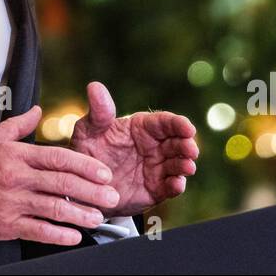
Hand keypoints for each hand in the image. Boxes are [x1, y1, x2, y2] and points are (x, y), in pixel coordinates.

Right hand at [0, 105, 120, 245]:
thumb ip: (17, 125)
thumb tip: (37, 111)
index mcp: (15, 155)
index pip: (57, 158)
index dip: (85, 165)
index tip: (103, 172)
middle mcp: (16, 178)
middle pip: (62, 183)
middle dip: (92, 190)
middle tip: (112, 195)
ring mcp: (11, 202)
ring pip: (54, 208)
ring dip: (80, 214)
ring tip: (99, 217)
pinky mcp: (5, 224)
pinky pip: (38, 230)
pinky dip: (59, 235)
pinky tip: (74, 236)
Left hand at [69, 82, 198, 216]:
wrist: (84, 185)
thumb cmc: (88, 150)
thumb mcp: (89, 130)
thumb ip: (98, 112)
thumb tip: (94, 86)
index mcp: (142, 127)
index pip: (165, 122)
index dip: (179, 124)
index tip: (188, 128)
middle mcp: (154, 146)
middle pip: (177, 142)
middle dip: (187, 145)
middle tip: (191, 150)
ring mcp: (156, 168)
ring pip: (178, 164)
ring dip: (185, 165)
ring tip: (187, 167)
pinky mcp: (155, 189)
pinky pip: (169, 187)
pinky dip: (176, 185)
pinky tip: (177, 184)